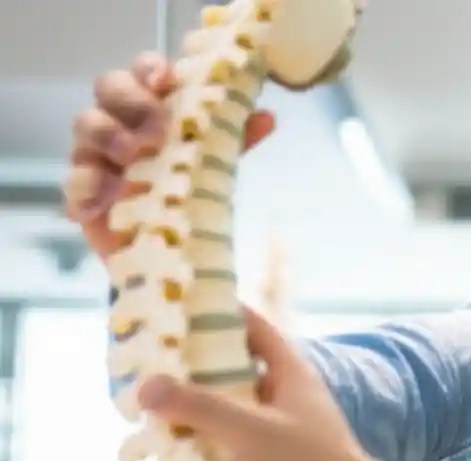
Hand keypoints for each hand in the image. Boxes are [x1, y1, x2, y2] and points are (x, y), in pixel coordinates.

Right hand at [62, 52, 275, 258]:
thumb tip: (267, 117)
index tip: (165, 80)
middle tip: (157, 129)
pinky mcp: (83, 192)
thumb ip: (235, 139)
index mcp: (152, 106)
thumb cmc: (188, 193)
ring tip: (132, 157)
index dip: (149, 69)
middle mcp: (120, 121)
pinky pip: (73, 181)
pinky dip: (87, 187)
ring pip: (85, 125)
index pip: (143, 72)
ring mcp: (96, 154)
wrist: (169, 251)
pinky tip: (105, 200)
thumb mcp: (215, 165)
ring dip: (108, 135)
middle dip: (131, 101)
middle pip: (109, 88)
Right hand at [137, 306, 366, 460]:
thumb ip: (202, 407)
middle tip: (144, 363)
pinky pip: (222, 449)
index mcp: (290, 375)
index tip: (183, 304)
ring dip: (189, 413)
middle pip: (231, 372)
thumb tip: (146, 387)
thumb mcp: (254, 430)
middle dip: (191, 370)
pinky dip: (196, 449)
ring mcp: (270, 433)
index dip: (225, 313)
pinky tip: (160, 452)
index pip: (256, 330)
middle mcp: (279, 399)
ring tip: (140, 408)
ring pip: (222, 413)